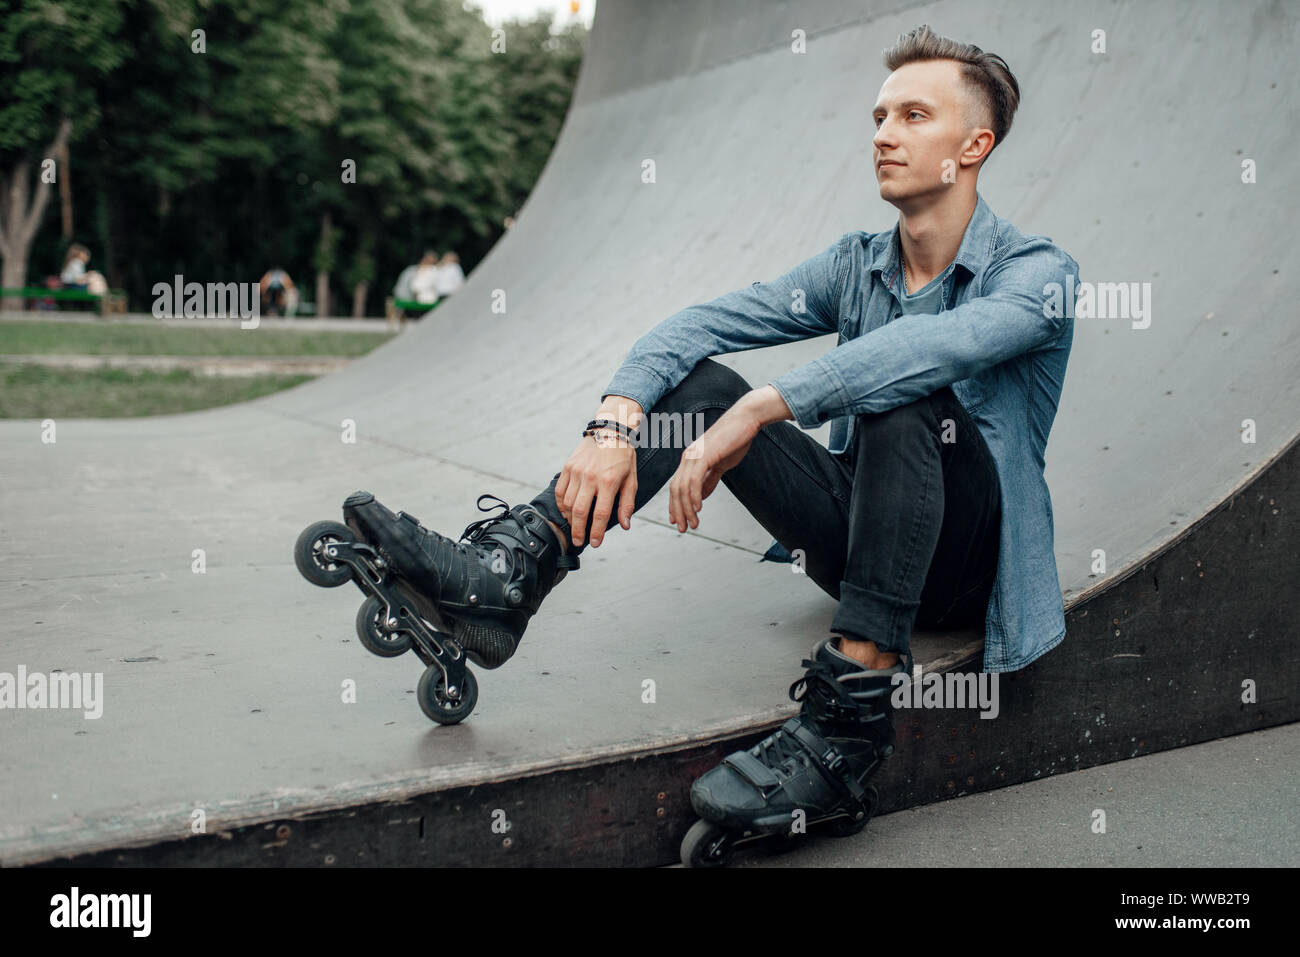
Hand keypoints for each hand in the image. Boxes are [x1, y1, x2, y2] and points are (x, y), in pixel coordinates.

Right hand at [554, 432, 636, 547]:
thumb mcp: (631, 480)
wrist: (610, 431)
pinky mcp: (568, 467)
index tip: (595, 542)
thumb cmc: (623, 457)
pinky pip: (560, 491)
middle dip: (578, 530)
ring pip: (568, 503)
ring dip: (570, 519)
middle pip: (580, 511)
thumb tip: (625, 525)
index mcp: (609, 482)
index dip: (597, 532)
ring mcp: (577, 472)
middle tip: (578, 542)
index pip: (600, 514)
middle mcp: (591, 477)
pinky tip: (567, 512)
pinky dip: (561, 505)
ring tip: (575, 527)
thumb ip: (626, 504)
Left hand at [667, 406, 760, 532]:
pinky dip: (694, 496)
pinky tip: (698, 508)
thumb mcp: (720, 464)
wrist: (746, 420)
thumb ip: (709, 480)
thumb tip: (700, 497)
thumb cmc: (735, 439)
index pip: (676, 486)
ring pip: (683, 488)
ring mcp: (694, 455)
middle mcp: (687, 457)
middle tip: (684, 529)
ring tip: (693, 523)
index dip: (675, 505)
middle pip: (675, 490)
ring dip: (687, 509)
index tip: (678, 521)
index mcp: (690, 460)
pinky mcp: (704, 454)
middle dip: (678, 512)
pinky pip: (694, 480)